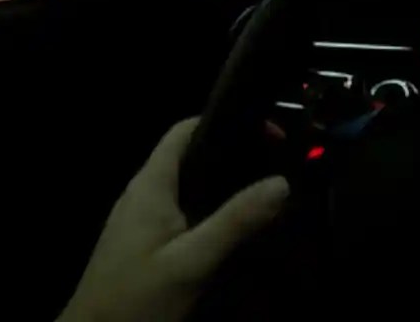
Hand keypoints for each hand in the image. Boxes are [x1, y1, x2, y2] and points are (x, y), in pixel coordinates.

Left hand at [57, 118, 288, 321]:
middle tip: (275, 163)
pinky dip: (210, 207)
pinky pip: (181, 210)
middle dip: (232, 153)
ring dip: (222, 183)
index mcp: (150, 185)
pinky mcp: (142, 242)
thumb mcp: (192, 261)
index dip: (224, 121)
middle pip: (189, 156)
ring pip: (186, 185)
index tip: (267, 132)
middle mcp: (142, 194)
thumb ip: (236, 221)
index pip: (183, 131)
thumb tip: (282, 181)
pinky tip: (233, 226)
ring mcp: (139, 219)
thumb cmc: (137, 296)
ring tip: (263, 191)